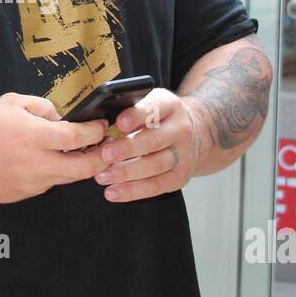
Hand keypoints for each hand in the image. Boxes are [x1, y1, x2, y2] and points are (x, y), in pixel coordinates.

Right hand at [0, 92, 108, 204]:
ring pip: (69, 178)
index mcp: (32, 136)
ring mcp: (31, 182)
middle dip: (102, 158)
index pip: (76, 138)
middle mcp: (35, 163)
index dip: (95, 132)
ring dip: (79, 165)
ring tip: (79, 152)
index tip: (101, 126)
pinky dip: (55, 172)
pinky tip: (47, 161)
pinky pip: (49, 183)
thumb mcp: (11, 103)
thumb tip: (62, 118)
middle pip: (84, 168)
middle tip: (107, 147)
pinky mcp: (25, 194)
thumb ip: (42, 107)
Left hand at [93, 88, 199, 202]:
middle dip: (127, 149)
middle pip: (153, 140)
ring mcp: (183, 154)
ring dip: (126, 173)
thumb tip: (100, 126)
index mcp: (169, 106)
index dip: (136, 116)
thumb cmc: (160, 119)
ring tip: (103, 176)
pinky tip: (114, 192)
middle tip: (104, 155)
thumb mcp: (149, 105)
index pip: (154, 108)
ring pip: (155, 165)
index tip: (119, 123)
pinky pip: (156, 186)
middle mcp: (180, 129)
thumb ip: (129, 111)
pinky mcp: (181, 176)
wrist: (195, 133)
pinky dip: (133, 191)